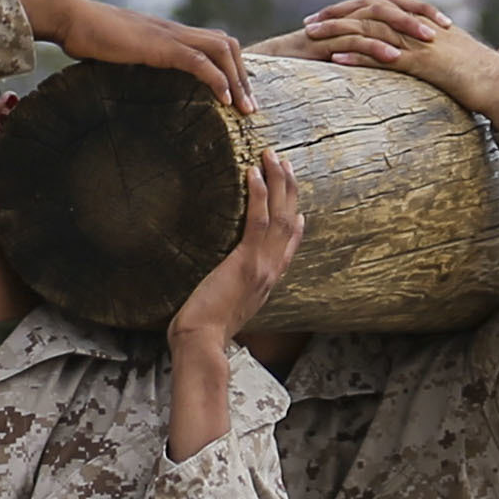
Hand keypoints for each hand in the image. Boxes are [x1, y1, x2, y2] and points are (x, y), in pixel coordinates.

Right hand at [22, 0, 247, 111]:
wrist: (69, 16)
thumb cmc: (87, 36)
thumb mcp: (120, 53)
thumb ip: (135, 63)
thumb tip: (134, 83)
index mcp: (169, 33)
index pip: (214, 43)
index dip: (233, 68)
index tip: (239, 96)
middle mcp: (175, 31)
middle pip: (228, 45)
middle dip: (244, 77)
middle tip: (250, 108)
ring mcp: (169, 36)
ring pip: (221, 50)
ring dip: (237, 80)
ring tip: (244, 109)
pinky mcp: (159, 45)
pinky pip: (198, 60)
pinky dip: (217, 79)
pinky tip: (225, 100)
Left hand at [169, 152, 306, 342]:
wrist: (202, 342)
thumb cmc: (205, 329)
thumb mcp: (227, 304)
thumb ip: (231, 287)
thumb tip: (221, 280)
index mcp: (268, 281)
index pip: (289, 245)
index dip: (295, 220)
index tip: (296, 202)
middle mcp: (273, 271)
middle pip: (290, 222)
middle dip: (289, 189)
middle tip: (285, 162)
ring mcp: (263, 266)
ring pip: (280, 216)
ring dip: (278, 182)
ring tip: (273, 156)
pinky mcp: (246, 262)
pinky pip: (258, 221)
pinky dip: (259, 195)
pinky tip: (254, 173)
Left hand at [298, 0, 498, 128]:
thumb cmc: (478, 77)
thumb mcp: (447, 59)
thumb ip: (425, 54)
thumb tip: (407, 60)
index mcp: (419, 21)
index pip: (377, 7)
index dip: (349, 11)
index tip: (324, 18)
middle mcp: (416, 25)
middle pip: (367, 11)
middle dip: (335, 16)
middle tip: (308, 24)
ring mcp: (419, 41)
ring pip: (370, 30)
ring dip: (338, 32)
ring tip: (311, 38)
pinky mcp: (423, 61)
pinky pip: (384, 55)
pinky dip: (358, 56)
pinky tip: (335, 61)